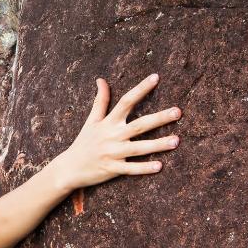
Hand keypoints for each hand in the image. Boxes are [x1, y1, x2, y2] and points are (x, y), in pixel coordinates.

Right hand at [49, 73, 180, 192]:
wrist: (69, 168)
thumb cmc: (83, 143)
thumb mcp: (91, 121)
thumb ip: (100, 101)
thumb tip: (101, 80)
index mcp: (108, 122)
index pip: (126, 101)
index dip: (141, 89)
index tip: (156, 77)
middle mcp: (112, 136)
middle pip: (139, 125)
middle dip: (159, 118)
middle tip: (178, 112)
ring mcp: (112, 153)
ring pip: (138, 148)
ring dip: (158, 144)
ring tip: (176, 140)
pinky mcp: (112, 169)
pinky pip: (130, 169)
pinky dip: (144, 168)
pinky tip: (159, 166)